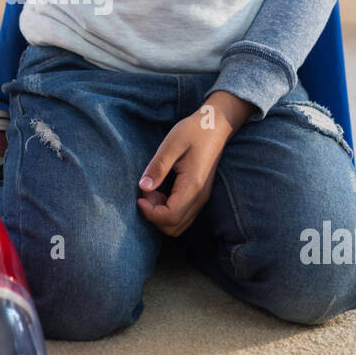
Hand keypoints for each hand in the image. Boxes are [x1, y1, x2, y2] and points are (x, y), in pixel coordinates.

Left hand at [136, 91, 253, 236]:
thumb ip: (157, 167)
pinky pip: (182, 216)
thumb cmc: (193, 131)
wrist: (216, 126)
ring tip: (152, 192)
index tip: (139, 196)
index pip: (170, 217)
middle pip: (174, 227)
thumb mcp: (171, 144)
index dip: (150, 213)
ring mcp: (202, 199)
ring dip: (160, 215)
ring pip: (178, 225)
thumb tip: (143, 187)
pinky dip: (167, 211)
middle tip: (145, 194)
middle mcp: (200, 198)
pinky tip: (161, 192)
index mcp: (192, 186)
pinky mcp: (200, 197)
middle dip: (154, 216)